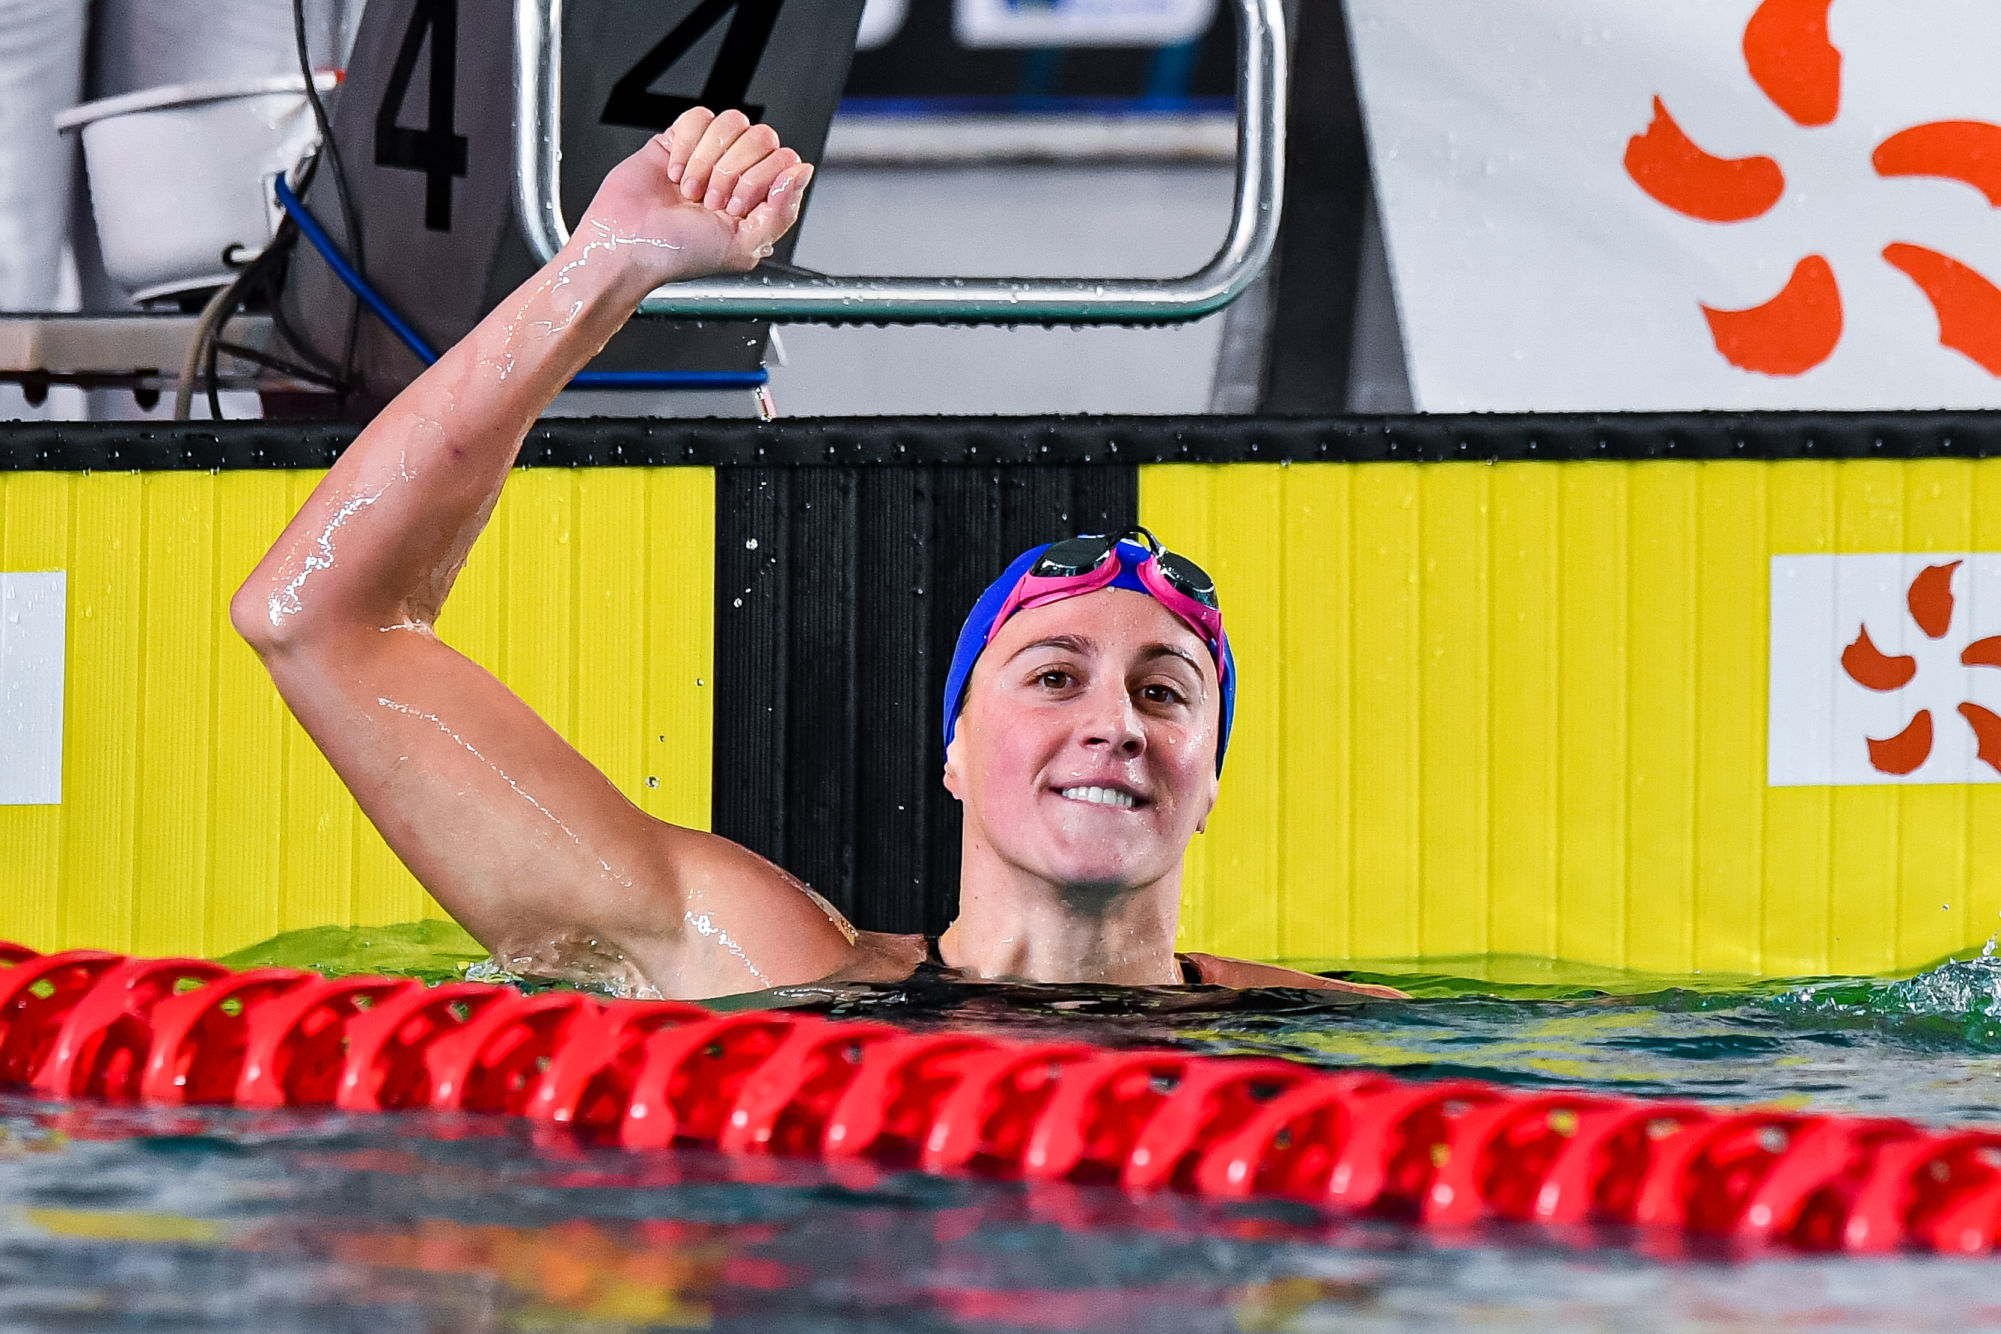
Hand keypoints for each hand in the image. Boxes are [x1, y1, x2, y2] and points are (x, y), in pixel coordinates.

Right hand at [577, 107, 814, 286]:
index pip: (785, 160)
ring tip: (690, 189)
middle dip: (732, 171)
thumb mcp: (743, 247)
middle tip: (709, 201)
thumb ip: (781, 211)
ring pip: (732, 122)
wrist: (627, 244)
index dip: (760, 180)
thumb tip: (803, 171)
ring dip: (707, 159)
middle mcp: (739, 174)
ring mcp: (710, 154)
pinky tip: (674, 172)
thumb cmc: (679, 253)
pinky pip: (699, 116)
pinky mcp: (680, 139)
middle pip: (762, 136)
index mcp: (760, 200)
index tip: (733, 208)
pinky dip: (686, 145)